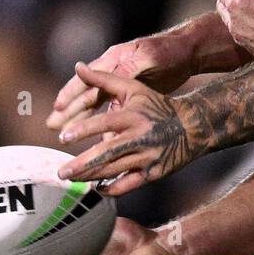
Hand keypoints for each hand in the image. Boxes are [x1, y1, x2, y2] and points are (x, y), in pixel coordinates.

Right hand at [47, 35, 193, 133]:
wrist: (188, 53)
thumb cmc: (168, 52)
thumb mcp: (148, 59)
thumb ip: (123, 69)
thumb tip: (98, 73)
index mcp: (115, 60)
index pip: (88, 80)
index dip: (71, 94)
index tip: (58, 109)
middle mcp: (113, 71)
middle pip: (87, 93)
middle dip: (69, 111)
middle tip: (53, 127)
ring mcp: (121, 83)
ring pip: (96, 103)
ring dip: (81, 119)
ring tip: (65, 135)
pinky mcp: (131, 94)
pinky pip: (112, 109)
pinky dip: (104, 124)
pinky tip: (98, 139)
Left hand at [56, 63, 196, 193]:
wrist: (192, 127)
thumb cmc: (157, 106)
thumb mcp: (133, 88)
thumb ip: (103, 79)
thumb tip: (78, 66)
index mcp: (134, 116)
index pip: (106, 123)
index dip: (84, 130)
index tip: (63, 138)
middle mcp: (140, 137)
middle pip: (108, 153)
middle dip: (83, 164)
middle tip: (61, 173)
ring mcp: (147, 157)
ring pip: (114, 171)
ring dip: (90, 176)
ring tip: (71, 179)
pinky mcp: (152, 173)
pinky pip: (128, 185)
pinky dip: (110, 189)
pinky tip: (96, 186)